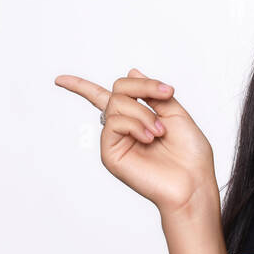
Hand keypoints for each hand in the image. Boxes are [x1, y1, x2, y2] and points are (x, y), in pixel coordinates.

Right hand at [55, 68, 217, 215]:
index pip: (105, 98)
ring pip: (116, 104)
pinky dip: (135, 124)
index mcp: (137, 119)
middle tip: (167, 95)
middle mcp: (123, 129)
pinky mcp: (110, 153)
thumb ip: (153, 94)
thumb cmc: (190, 154)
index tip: (60, 80)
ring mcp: (115, 141)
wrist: (193, 182)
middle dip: (143, 87)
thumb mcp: (176, 113)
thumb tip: (132, 71)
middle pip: (117, 90)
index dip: (79, 87)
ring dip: (144, 113)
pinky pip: (114, 122)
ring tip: (160, 132)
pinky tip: (149, 138)